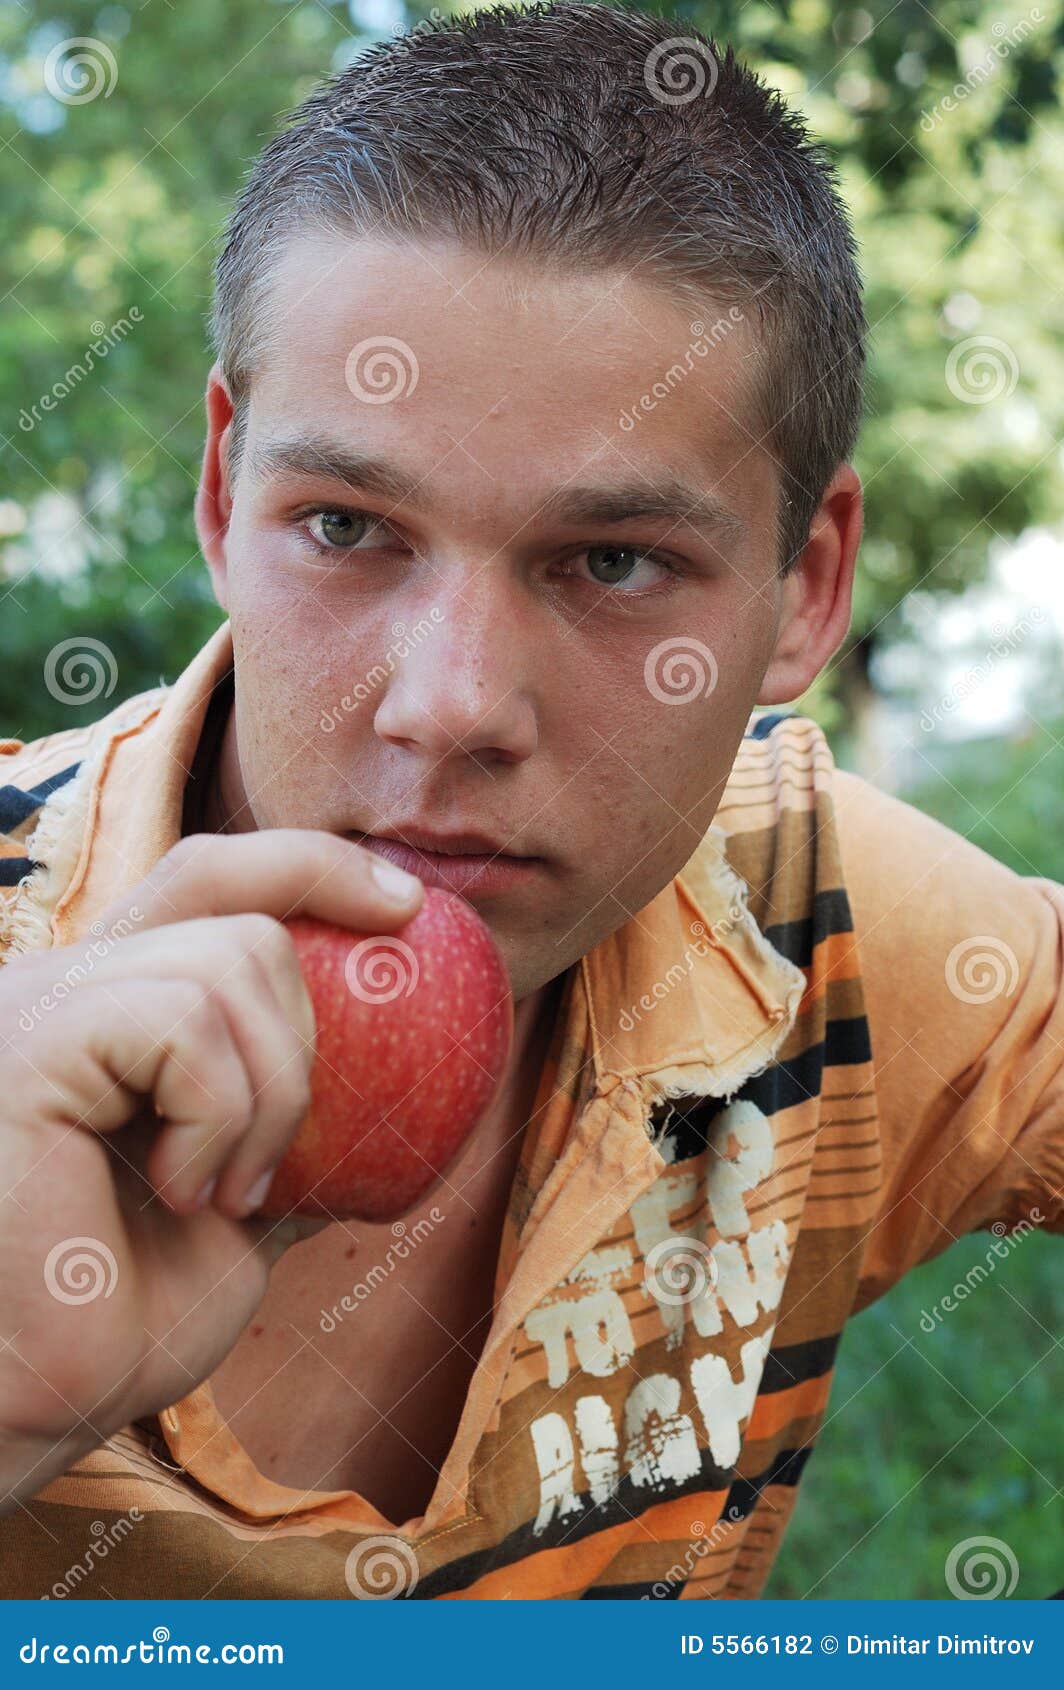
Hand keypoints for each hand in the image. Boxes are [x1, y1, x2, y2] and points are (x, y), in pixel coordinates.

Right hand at [0, 829, 421, 1509]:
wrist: (42, 1398)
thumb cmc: (128, 1313)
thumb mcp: (242, 1189)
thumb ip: (287, 1112)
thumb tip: (403, 1083)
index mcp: (108, 1004)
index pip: (210, 876)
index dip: (309, 866)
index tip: (409, 903)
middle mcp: (63, 983)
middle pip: (240, 915)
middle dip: (301, 1042)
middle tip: (273, 1164)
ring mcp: (37, 1004)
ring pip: (226, 963)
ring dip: (269, 1098)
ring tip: (224, 1194)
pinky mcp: (29, 1040)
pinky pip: (184, 1024)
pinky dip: (220, 1116)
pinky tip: (179, 1194)